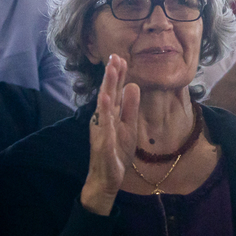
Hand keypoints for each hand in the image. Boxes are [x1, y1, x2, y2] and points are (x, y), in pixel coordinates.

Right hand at [81, 54, 139, 215]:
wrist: (106, 179)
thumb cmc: (116, 152)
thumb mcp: (128, 126)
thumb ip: (130, 107)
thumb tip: (133, 85)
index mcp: (110, 115)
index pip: (114, 92)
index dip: (118, 75)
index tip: (121, 57)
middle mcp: (103, 120)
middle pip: (108, 94)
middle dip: (111, 75)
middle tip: (115, 56)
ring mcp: (102, 132)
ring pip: (104, 107)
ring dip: (107, 88)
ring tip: (111, 71)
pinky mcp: (104, 145)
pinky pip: (105, 127)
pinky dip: (105, 114)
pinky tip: (106, 101)